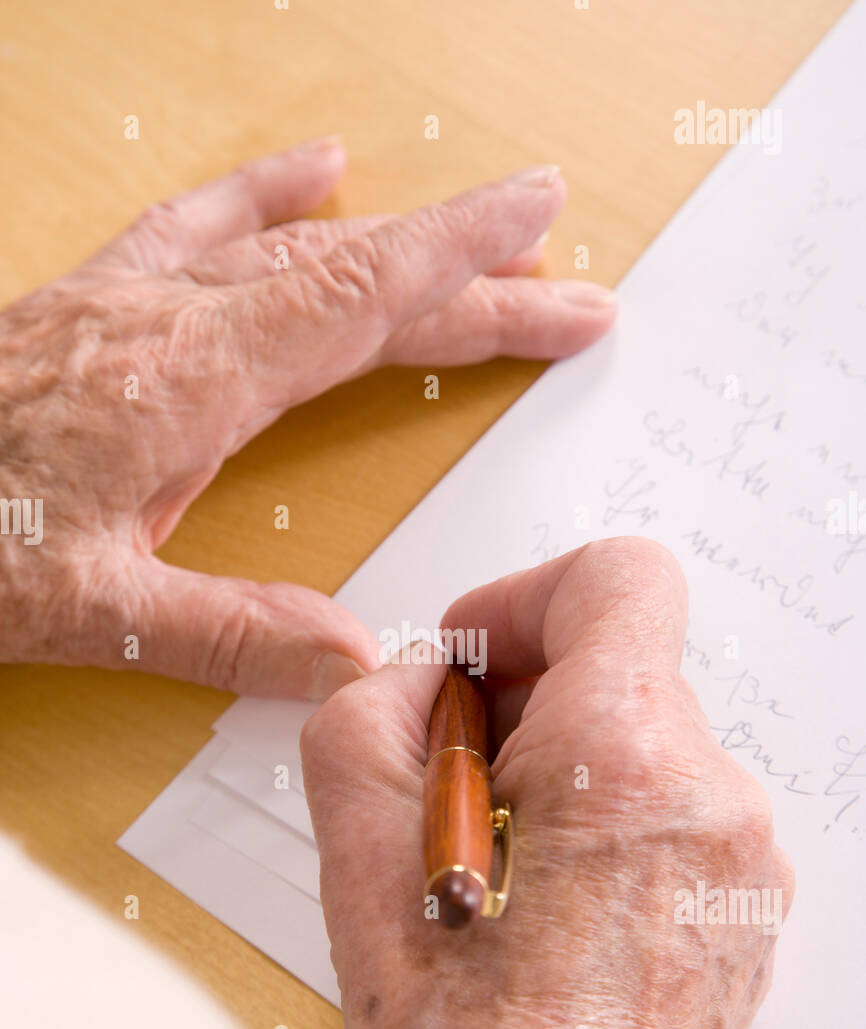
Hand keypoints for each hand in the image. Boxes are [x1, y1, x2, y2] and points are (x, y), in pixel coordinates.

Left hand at [0, 141, 615, 694]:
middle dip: (472, 273)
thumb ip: (229, 633)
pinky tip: (312, 173)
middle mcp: (167, 320)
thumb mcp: (92, 612)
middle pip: (352, 277)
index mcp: (185, 383)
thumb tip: (351, 658)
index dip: (463, 269)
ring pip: (291, 248)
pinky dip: (265, 196)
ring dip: (395, 240)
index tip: (543, 238)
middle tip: (567, 281)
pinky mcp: (93, 301)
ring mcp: (128, 299)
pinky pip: (196, 226)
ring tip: (481, 232)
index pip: (357, 305)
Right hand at [300, 540, 794, 1028]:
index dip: (525, 599)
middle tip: (451, 788)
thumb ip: (369, 715)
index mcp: (626, 760)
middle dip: (523, 708)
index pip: (616, 581)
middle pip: (620, 672)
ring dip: (560, 778)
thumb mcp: (358, 852)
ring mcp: (742, 865)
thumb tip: (418, 686)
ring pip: (643, 752)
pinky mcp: (743, 914)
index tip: (474, 659)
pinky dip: (605, 834)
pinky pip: (672, 823)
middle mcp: (711, 801)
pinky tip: (544, 911)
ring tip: (493, 871)